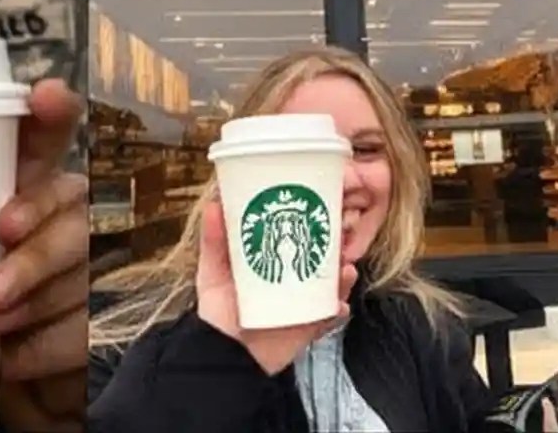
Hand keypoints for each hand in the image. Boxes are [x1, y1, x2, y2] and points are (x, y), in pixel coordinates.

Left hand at [0, 80, 90, 431]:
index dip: (53, 111)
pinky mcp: (86, 328)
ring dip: (34, 288)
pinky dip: (40, 347)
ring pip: (76, 265)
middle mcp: (53, 222)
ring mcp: (77, 275)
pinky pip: (78, 330)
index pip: (44, 137)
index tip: (45, 97)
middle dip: (37, 217)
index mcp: (9, 187)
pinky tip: (10, 358)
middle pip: (69, 198)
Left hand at [195, 198, 358, 375]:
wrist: (227, 356)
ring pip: (332, 282)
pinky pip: (331, 313)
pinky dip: (339, 306)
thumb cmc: (218, 313)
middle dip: (336, 243)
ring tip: (345, 266)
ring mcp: (302, 300)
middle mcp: (290, 277)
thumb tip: (212, 205)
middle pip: (321, 254)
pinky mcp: (310, 323)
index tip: (317, 201)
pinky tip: (339, 302)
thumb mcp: (212, 272)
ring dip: (343, 273)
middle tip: (341, 231)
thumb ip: (213, 242)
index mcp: (269, 259)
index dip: (309, 217)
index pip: (293, 233)